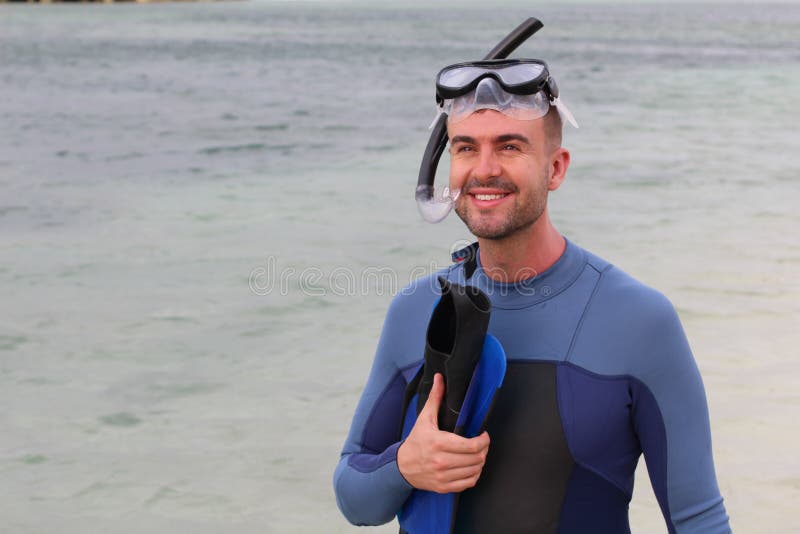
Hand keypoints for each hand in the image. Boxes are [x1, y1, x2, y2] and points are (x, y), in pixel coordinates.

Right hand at [397, 373, 489, 492]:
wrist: (401, 466)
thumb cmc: (416, 441)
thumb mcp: (424, 418)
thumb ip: (435, 398)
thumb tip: (439, 378)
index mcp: (438, 442)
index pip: (472, 445)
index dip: (484, 440)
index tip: (484, 435)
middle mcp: (441, 461)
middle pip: (476, 458)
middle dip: (484, 450)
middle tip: (482, 444)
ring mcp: (443, 476)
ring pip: (475, 471)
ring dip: (480, 462)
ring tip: (477, 454)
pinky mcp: (444, 487)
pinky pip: (468, 483)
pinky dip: (474, 475)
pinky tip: (471, 467)